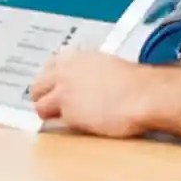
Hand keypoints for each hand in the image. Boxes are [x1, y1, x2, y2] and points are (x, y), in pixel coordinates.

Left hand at [29, 51, 151, 137]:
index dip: (51, 79)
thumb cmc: (136, 84)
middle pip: (37, 86)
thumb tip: (85, 83)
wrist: (143, 95)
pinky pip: (53, 120)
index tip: (54, 87)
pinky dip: (61, 124)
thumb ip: (89, 72)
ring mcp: (64, 91)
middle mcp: (65, 71)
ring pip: (39, 105)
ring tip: (61, 118)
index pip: (49, 65)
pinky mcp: (68, 112)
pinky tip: (76, 124)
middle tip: (52, 106)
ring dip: (48, 113)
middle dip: (43, 97)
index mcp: (76, 56)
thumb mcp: (108, 66)